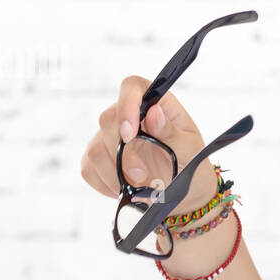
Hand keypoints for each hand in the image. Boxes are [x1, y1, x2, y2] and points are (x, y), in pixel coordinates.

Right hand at [80, 75, 217, 213]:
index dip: (127, 106)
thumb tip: (154, 112)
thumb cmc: (190, 163)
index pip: (132, 87)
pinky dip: (107, 184)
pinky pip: (89, 169)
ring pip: (95, 149)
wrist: (184, 192)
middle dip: (124, 154)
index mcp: (154, 103)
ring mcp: (108, 137)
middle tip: (143, 176)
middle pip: (107, 120)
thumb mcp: (190, 149)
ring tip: (140, 187)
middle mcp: (128, 115)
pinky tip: (126, 190)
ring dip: (116, 174)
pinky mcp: (98, 159)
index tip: (130, 134)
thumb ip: (172, 132)